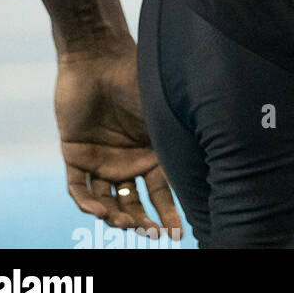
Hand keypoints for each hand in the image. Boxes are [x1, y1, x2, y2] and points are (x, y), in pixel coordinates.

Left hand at [54, 46, 181, 236]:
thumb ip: (178, 134)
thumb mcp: (164, 110)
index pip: (163, 191)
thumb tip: (217, 155)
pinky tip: (98, 211)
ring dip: (116, 217)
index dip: (170, 214)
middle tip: (151, 235)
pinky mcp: (76, 155)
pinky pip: (79, 189)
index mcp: (153, 150)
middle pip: (136, 202)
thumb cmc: (136, 77)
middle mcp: (128, 160)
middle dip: (144, 222)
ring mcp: (101, 160)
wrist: (98, 57)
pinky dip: (87, 204)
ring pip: (107, 202)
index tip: (177, 234)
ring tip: (125, 223)